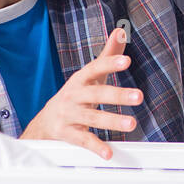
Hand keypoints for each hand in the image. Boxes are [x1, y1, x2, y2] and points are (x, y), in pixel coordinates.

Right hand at [19, 28, 140, 158]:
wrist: (45, 122)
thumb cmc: (74, 96)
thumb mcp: (89, 76)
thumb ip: (107, 55)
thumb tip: (121, 31)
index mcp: (80, 80)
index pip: (94, 69)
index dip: (109, 64)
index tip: (126, 60)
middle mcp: (73, 96)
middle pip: (95, 94)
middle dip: (117, 95)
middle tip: (139, 96)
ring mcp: (68, 115)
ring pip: (91, 118)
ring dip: (112, 121)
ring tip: (132, 123)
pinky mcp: (66, 134)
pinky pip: (82, 140)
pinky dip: (96, 146)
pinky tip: (109, 152)